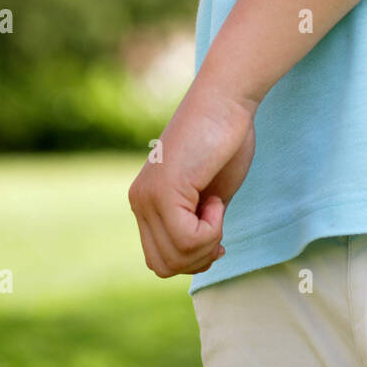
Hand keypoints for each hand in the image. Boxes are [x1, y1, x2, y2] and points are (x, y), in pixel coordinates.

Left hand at [128, 78, 257, 277]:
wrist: (226, 100)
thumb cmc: (225, 141)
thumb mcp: (209, 196)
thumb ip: (197, 225)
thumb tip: (200, 259)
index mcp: (146, 202)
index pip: (159, 260)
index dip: (193, 259)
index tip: (218, 237)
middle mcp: (139, 201)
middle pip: (163, 266)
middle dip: (200, 257)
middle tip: (219, 225)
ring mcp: (148, 197)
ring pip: (175, 258)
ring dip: (207, 242)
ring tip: (216, 205)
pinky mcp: (164, 190)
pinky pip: (186, 239)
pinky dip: (211, 230)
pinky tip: (216, 200)